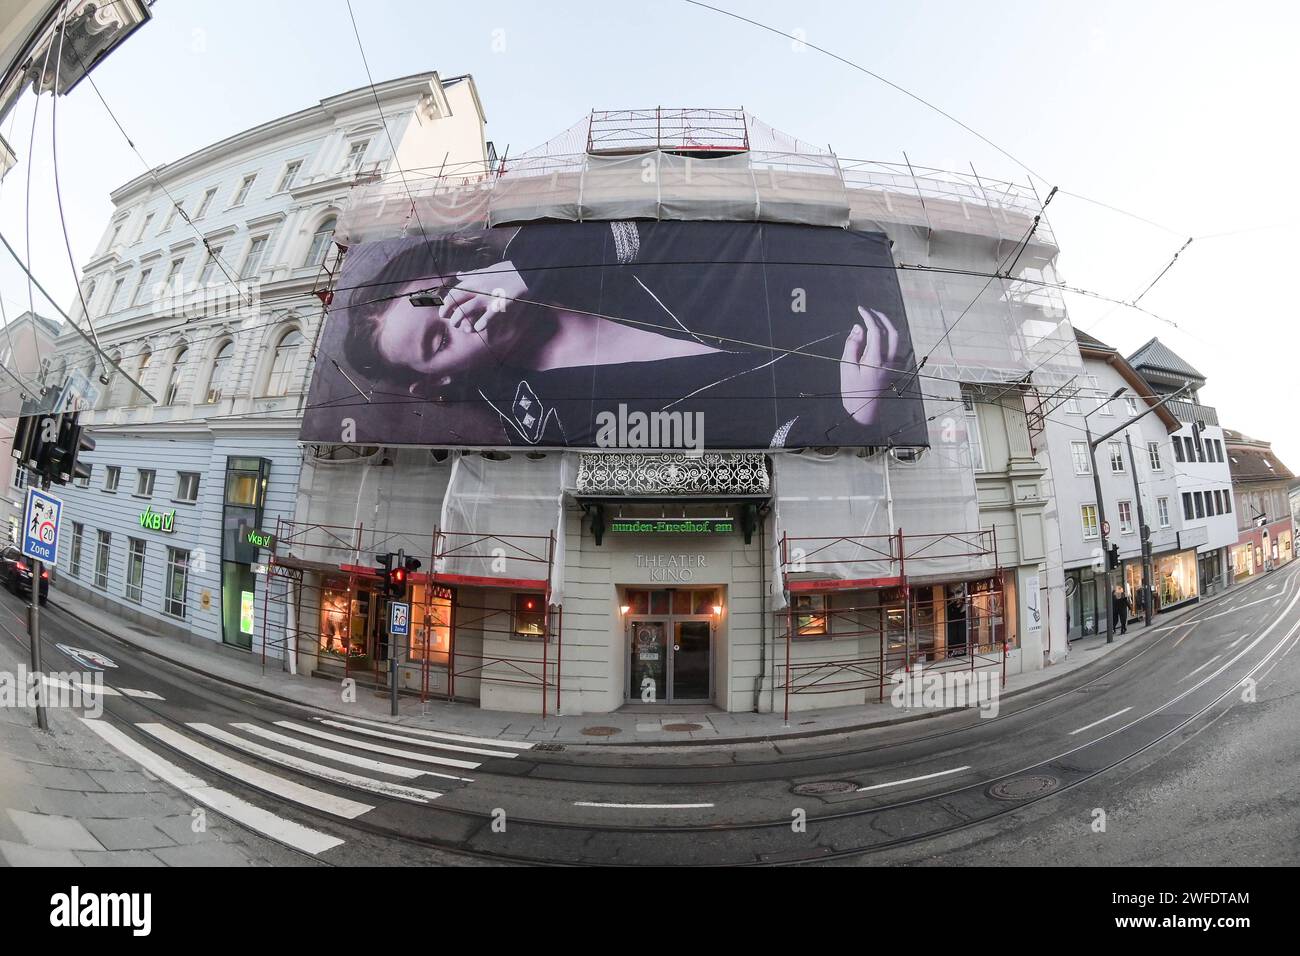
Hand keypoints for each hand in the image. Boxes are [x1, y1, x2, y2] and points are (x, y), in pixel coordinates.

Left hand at [438, 260, 528, 332]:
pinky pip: (487, 317)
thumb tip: (458, 274)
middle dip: (447, 310)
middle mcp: (478, 288)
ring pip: (465, 309)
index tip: (445, 309)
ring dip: (458, 320)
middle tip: (447, 319)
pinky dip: (480, 324)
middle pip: (455, 299)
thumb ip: (471, 274)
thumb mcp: (486, 270)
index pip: (454, 291)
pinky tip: (478, 329)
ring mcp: (487, 297)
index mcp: (474, 280)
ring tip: (459, 327)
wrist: (524, 273)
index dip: (446, 302)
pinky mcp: (499, 305)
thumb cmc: (506, 271)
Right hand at [840, 306, 900, 426]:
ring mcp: (892, 364)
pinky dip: (885, 336)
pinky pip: (892, 346)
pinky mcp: (891, 367)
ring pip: (894, 338)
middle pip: (891, 331)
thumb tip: (858, 328)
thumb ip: (852, 345)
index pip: (875, 331)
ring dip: (885, 326)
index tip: (860, 309)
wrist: (863, 411)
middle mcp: (888, 360)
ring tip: (871, 319)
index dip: (868, 317)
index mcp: (876, 360)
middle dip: (881, 317)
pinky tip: (874, 336)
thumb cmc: (852, 391)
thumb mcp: (846, 367)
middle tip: (868, 310)